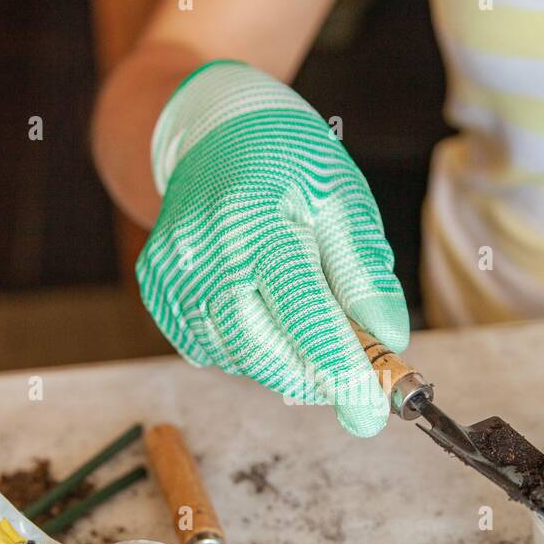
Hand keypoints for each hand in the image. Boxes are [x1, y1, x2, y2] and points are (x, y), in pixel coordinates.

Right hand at [138, 61, 408, 436]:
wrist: (210, 128)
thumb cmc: (287, 160)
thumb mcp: (343, 201)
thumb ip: (364, 274)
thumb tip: (386, 340)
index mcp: (257, 223)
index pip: (303, 317)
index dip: (340, 373)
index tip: (369, 414)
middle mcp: (203, 253)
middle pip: (264, 352)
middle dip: (316, 376)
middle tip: (356, 375)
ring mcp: (171, 275)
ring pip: (239, 358)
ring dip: (285, 361)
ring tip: (310, 319)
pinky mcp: (157, 291)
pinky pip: (211, 348)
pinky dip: (250, 347)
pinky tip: (264, 308)